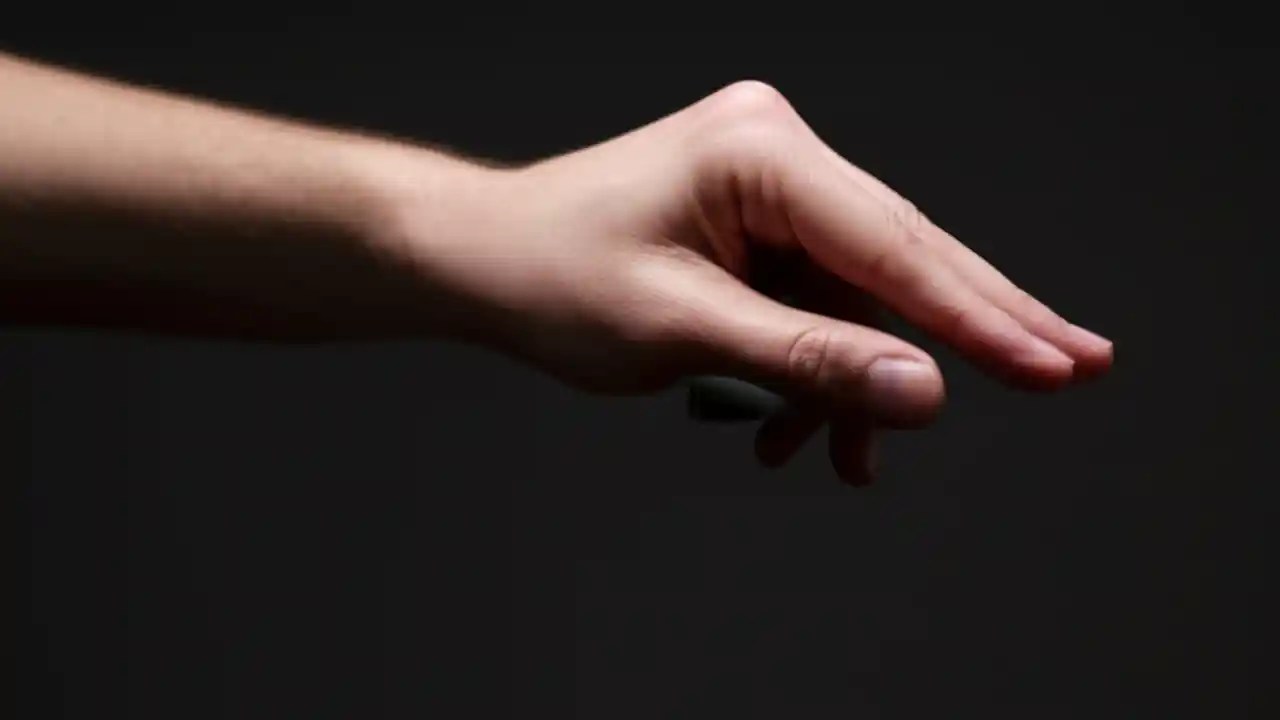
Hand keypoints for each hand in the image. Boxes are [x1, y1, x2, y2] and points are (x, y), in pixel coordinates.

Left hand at [384, 82, 1113, 481]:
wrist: (480, 259)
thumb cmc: (552, 274)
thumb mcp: (684, 330)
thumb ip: (810, 360)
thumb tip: (924, 392)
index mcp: (761, 152)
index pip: (893, 245)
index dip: (977, 316)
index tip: (1055, 366)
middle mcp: (778, 155)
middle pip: (901, 254)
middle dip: (977, 324)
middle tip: (1077, 366)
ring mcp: (770, 190)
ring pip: (859, 293)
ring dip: (860, 378)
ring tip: (851, 460)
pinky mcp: (757, 227)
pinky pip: (816, 302)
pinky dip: (816, 368)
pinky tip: (800, 432)